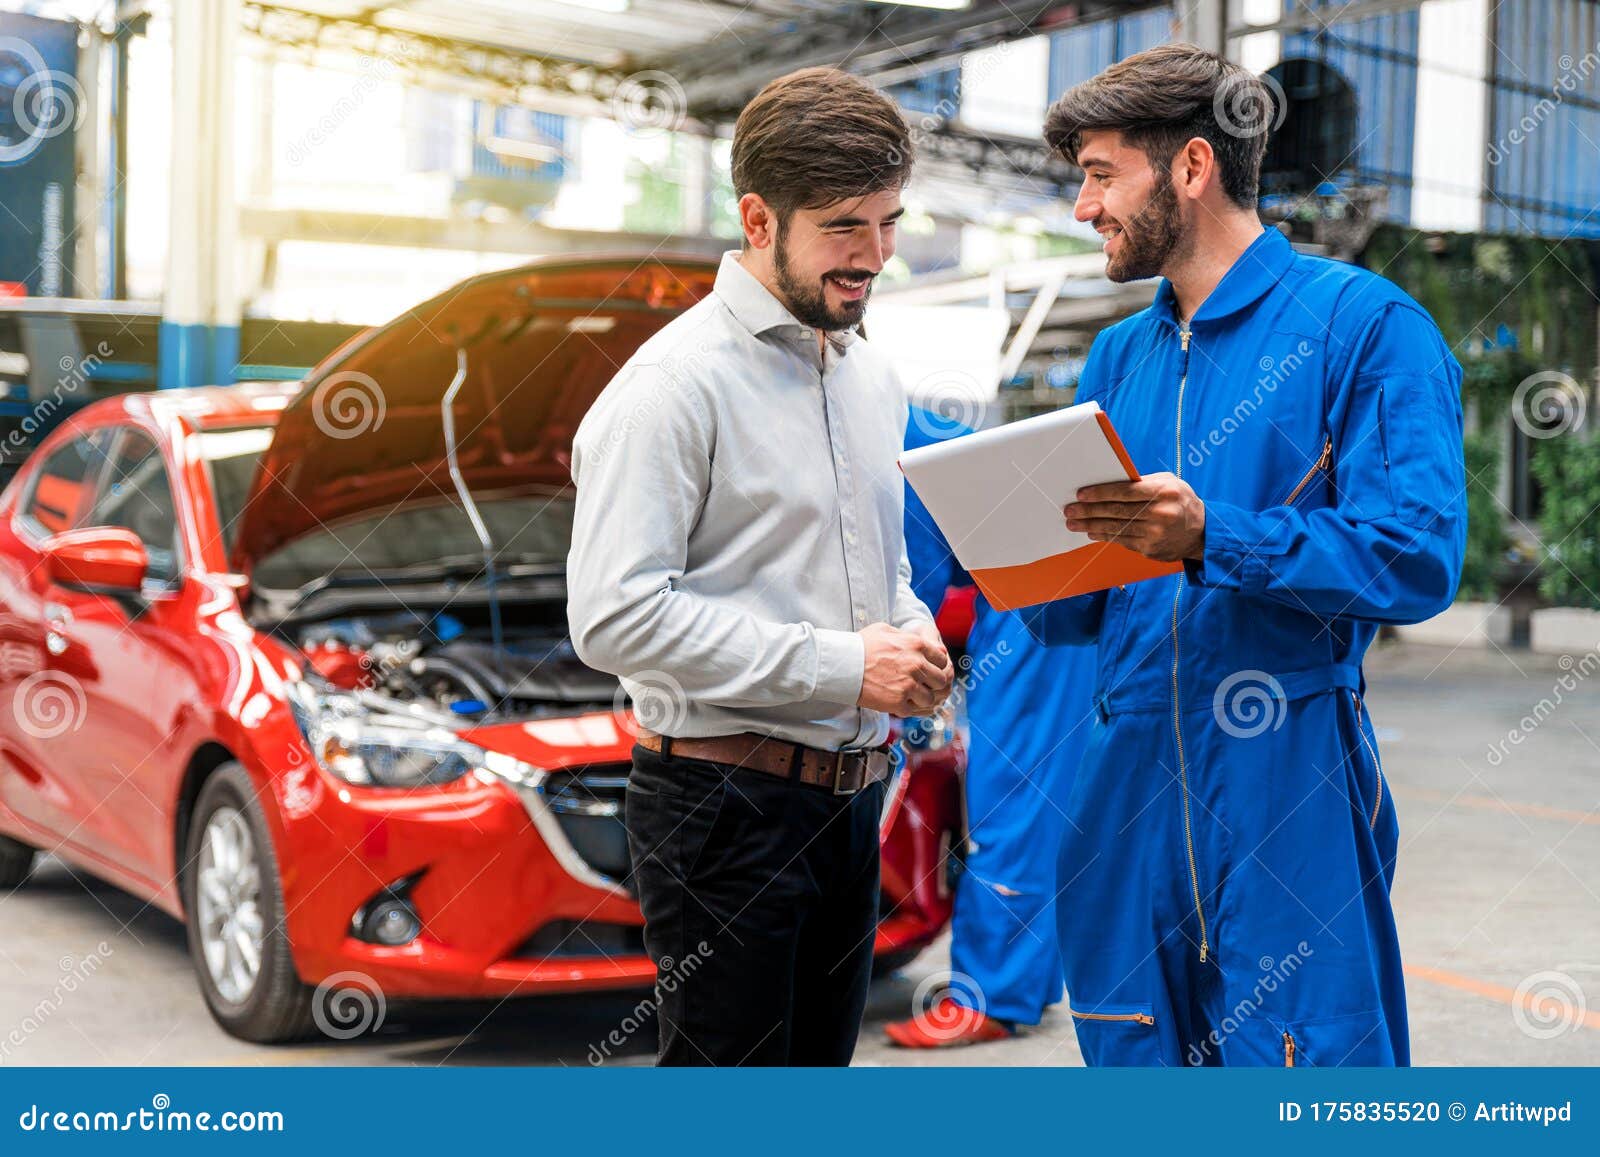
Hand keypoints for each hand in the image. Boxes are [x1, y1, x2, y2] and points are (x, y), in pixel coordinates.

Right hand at [857, 622, 952, 716]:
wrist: (843, 665)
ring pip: (930, 699)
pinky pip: (913, 710)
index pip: (942, 660)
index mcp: (917, 645)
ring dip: (921, 699)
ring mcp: (908, 685)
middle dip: (933, 684)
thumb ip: (906, 637)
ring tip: (910, 696)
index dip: (936, 666)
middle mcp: (917, 665)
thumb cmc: (861, 645)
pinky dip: (907, 708)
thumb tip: (918, 642)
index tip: (929, 671)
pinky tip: (899, 702)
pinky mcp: (898, 702)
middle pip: (940, 681)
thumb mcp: (885, 630)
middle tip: (922, 685)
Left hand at [1064, 472, 1205, 562]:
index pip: (1125, 492)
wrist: (1201, 533)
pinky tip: (1092, 532)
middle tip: (1069, 510)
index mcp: (1164, 492)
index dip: (1100, 493)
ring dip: (1091, 525)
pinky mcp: (1150, 549)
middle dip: (1089, 511)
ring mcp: (1155, 534)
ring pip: (1116, 529)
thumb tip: (1110, 481)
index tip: (1081, 494)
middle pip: (1116, 512)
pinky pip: (1122, 541)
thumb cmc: (1180, 501)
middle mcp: (1160, 513)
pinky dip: (1104, 536)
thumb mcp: (1169, 483)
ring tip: (1073, 523)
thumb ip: (1143, 482)